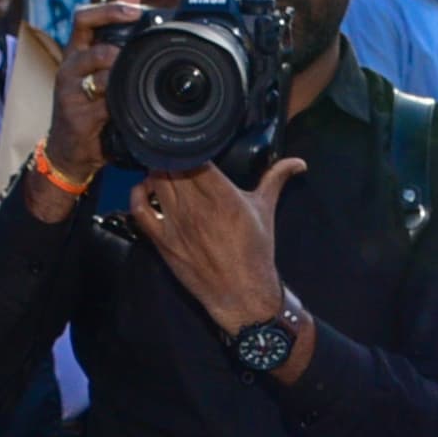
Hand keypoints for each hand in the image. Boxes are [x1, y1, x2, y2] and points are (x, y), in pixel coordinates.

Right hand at [37, 0, 142, 204]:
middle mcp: (69, 66)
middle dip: (114, 22)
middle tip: (139, 24)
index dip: (107, 7)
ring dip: (120, 62)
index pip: (84, 17)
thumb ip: (114, 37)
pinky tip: (130, 102)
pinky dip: (121, 99)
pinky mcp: (77, 115)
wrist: (69, 152)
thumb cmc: (88, 109)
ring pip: (97, 62)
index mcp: (77, 53)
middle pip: (86, 28)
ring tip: (135, 68)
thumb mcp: (99, 73)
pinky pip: (104, 100)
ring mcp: (69, 89)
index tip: (134, 7)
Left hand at [132, 157, 306, 339]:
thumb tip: (299, 162)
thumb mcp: (266, 210)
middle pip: (172, 166)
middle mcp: (196, 207)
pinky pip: (139, 209)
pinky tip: (146, 189)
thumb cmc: (255, 252)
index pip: (195, 156)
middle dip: (174, 156)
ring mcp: (176, 223)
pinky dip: (138, 194)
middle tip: (179, 155)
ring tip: (165, 169)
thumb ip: (276, 178)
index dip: (192, 145)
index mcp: (222, 195)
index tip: (195, 143)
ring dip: (157, 170)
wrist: (242, 294)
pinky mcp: (162, 240)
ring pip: (155, 181)